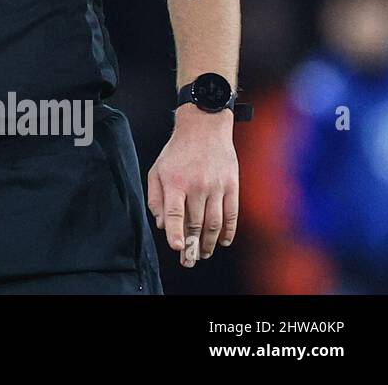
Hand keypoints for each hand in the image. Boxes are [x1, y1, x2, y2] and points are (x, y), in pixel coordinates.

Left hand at [146, 104, 239, 267]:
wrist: (204, 127)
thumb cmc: (177, 151)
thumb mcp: (157, 170)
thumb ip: (156, 198)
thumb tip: (162, 224)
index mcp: (175, 181)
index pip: (175, 213)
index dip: (175, 232)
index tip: (177, 248)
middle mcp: (196, 185)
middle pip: (196, 223)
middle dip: (192, 245)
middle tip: (189, 260)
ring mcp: (216, 186)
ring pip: (214, 223)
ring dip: (210, 242)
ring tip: (204, 253)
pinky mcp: (232, 185)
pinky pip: (231, 214)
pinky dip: (228, 231)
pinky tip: (223, 241)